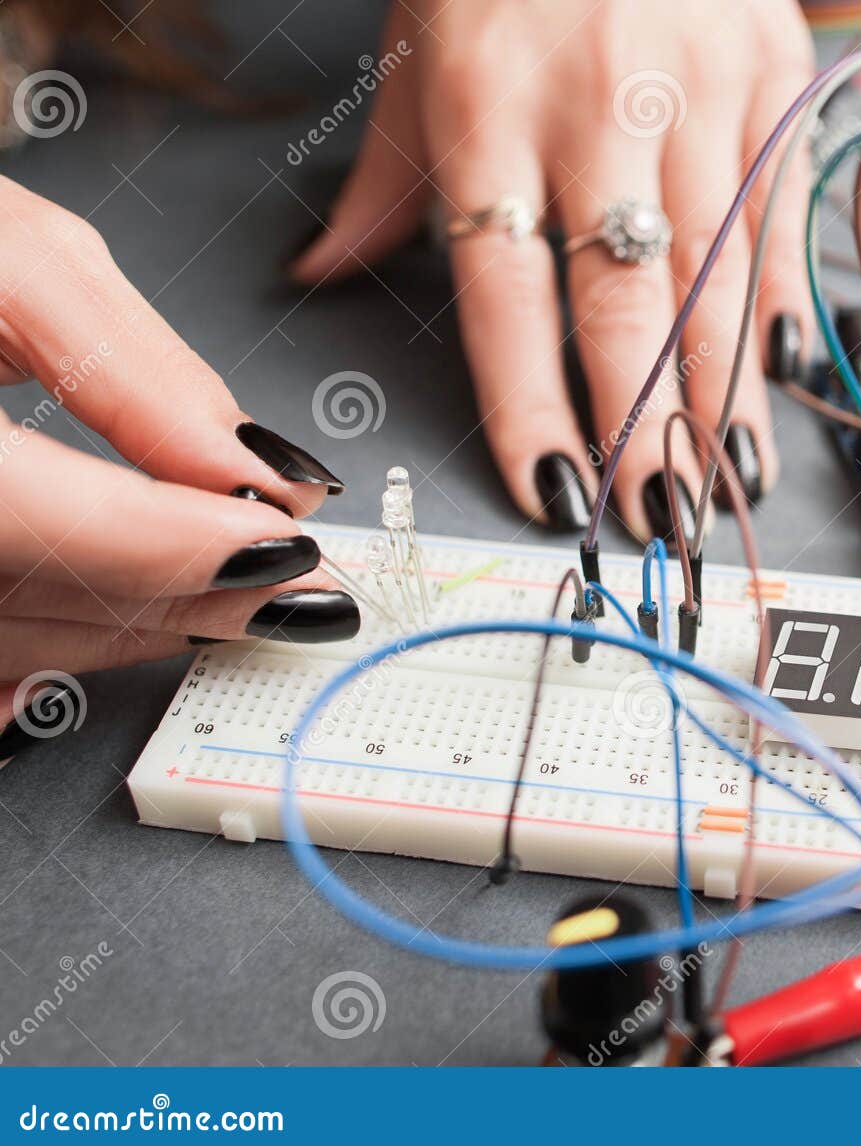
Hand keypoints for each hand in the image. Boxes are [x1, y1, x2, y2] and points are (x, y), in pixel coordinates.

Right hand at [0, 177, 357, 764]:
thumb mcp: (12, 255)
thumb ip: (136, 368)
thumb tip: (249, 470)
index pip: (16, 514)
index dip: (163, 541)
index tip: (282, 534)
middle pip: (24, 592)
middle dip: (186, 591)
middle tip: (302, 572)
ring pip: (4, 640)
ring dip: (140, 623)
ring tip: (247, 588)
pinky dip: (48, 645)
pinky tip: (120, 626)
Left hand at [288, 0, 814, 541]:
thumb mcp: (413, 46)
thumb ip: (385, 178)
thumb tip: (321, 272)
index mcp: (487, 102)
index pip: (506, 291)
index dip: (531, 403)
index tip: (553, 488)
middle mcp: (597, 100)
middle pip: (622, 294)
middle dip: (645, 421)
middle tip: (662, 517)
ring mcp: (697, 83)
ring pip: (715, 268)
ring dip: (725, 387)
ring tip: (731, 477)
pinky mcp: (770, 68)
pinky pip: (778, 206)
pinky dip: (779, 295)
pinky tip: (781, 372)